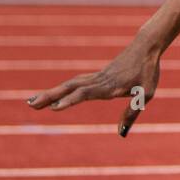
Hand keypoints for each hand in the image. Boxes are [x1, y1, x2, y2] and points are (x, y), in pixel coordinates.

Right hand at [28, 39, 161, 136]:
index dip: (71, 100)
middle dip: (50, 96)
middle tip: (30, 105)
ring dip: (51, 92)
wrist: (146, 47)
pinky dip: (62, 88)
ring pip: (70, 84)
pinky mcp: (97, 75)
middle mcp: (99, 80)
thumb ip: (132, 112)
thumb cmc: (148, 71)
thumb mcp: (147, 94)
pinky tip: (53, 94)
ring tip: (32, 102)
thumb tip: (121, 132)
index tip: (55, 107)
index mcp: (110, 86)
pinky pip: (76, 82)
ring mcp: (96, 77)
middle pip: (70, 87)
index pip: (86, 93)